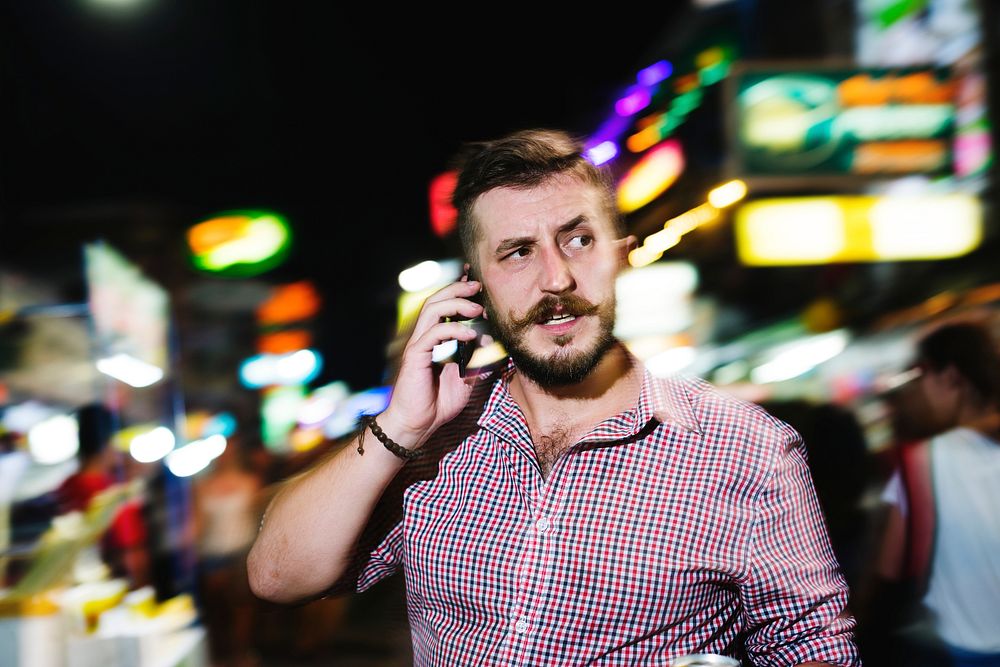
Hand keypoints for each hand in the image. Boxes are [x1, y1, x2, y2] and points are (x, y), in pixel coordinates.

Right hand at [378, 278, 483, 448]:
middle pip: (435, 301)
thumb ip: (478, 363)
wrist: (418, 424)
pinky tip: (471, 334)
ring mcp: (418, 345)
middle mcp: (425, 338)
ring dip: (456, 304)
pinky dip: (453, 330)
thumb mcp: (467, 381)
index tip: (479, 289)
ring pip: (432, 310)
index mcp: (435, 340)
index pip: (444, 308)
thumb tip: (490, 344)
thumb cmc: (438, 403)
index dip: (458, 293)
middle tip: (477, 286)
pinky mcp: (415, 356)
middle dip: (457, 289)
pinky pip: (433, 334)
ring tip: (477, 308)